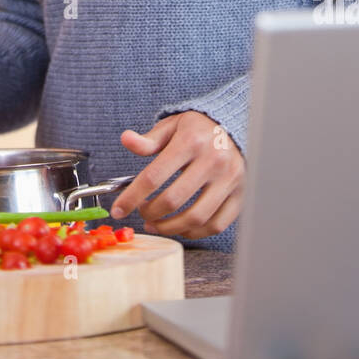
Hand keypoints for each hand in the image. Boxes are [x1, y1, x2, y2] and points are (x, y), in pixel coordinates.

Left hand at [110, 112, 244, 238]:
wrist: (234, 126)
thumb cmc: (198, 128)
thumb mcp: (172, 126)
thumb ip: (149, 139)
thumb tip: (126, 139)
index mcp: (191, 141)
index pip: (154, 176)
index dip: (132, 197)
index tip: (119, 210)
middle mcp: (213, 160)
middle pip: (174, 200)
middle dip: (150, 213)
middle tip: (142, 214)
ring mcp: (229, 179)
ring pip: (196, 218)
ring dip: (170, 228)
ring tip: (157, 224)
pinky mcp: (240, 194)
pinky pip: (217, 224)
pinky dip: (196, 232)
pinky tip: (181, 227)